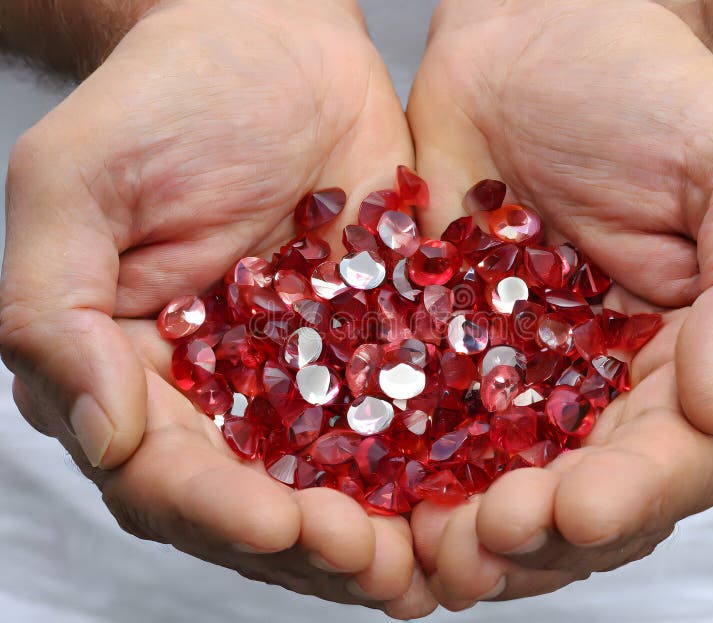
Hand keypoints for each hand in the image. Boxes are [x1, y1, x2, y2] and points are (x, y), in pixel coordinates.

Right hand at [0, 0, 433, 615]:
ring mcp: (297, 376)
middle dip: (306, 545)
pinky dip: (423, 470)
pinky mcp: (369, 347)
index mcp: (130, 368)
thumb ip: (57, 310)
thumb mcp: (77, 185)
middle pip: (248, 502)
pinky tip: (461, 501)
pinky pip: (395, 422)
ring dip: (372, 533)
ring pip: (326, 483)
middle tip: (369, 566)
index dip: (215, 510)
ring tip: (422, 569)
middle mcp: (215, 391)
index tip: (279, 526)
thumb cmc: (167, 98)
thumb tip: (99, 431)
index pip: (161, 472)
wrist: (272, 44)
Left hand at [406, 0, 712, 607]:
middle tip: (481, 546)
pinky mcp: (447, 350)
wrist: (533, 40)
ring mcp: (521, 375)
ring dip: (467, 528)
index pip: (671, 458)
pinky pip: (428, 423)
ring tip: (428, 551)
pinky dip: (407, 470)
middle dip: (537, 535)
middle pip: (582, 493)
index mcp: (689, 357)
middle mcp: (606, 385)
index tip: (571, 512)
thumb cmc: (643, 90)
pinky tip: (376, 498)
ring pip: (503, 480)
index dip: (627, 498)